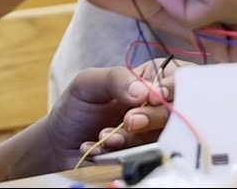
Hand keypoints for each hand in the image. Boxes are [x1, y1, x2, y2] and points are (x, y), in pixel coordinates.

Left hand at [44, 58, 186, 170]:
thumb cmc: (75, 108)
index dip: (172, 87)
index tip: (152, 96)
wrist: (59, 145)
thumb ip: (116, 79)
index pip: (177, 78)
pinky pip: (149, 157)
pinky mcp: (146, 156)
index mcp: (147, 80)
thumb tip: (144, 92)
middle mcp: (155, 106)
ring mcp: (153, 133)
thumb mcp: (88, 83)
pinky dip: (124, 154)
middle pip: (178, 109)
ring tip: (104, 136)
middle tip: (128, 121)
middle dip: (154, 116)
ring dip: (134, 139)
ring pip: (165, 136)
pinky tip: (100, 149)